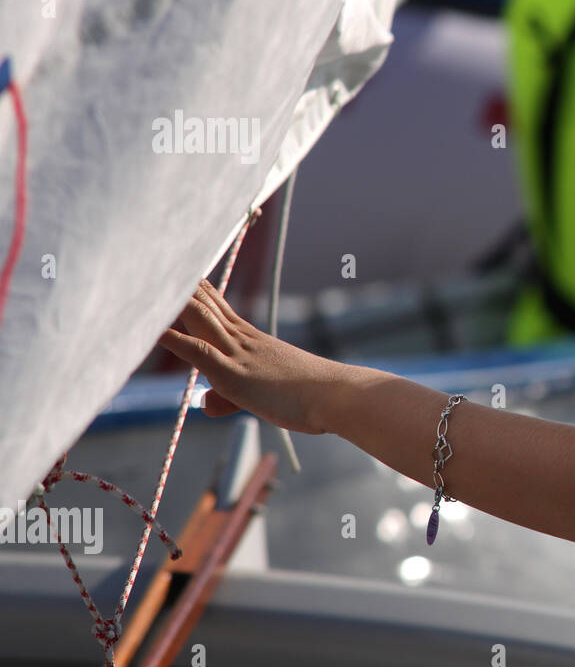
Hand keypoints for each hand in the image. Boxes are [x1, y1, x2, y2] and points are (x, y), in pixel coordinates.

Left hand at [157, 279, 342, 434]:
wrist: (336, 394)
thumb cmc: (311, 396)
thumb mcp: (265, 397)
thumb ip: (229, 398)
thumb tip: (206, 404)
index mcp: (253, 340)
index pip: (218, 307)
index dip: (197, 290)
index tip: (178, 272)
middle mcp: (243, 340)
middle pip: (205, 303)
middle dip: (178, 285)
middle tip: (154, 262)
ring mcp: (238, 354)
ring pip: (199, 318)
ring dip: (172, 301)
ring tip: (146, 281)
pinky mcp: (234, 374)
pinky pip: (198, 351)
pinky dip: (174, 339)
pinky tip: (153, 329)